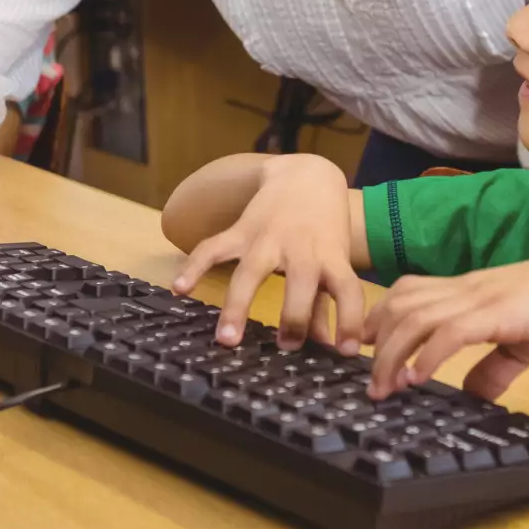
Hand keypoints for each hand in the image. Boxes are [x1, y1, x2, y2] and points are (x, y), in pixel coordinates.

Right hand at [171, 156, 363, 354]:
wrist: (306, 176)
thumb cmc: (324, 231)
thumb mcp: (333, 262)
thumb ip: (325, 304)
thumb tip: (325, 347)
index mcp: (330, 258)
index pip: (347, 290)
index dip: (349, 320)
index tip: (346, 351)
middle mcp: (301, 248)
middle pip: (299, 281)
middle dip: (293, 316)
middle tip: (285, 347)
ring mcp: (268, 238)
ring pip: (251, 271)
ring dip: (238, 305)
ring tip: (226, 339)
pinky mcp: (241, 230)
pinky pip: (214, 247)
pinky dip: (194, 266)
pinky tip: (179, 289)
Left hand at [366, 245, 528, 400]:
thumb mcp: (522, 343)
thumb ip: (494, 368)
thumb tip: (472, 396)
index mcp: (468, 292)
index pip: (407, 294)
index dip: (378, 322)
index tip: (360, 354)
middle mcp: (466, 289)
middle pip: (398, 304)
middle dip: (373, 343)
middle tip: (365, 382)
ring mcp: (481, 298)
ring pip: (415, 316)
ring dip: (391, 353)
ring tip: (383, 388)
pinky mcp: (500, 312)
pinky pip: (452, 330)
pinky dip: (428, 354)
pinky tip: (418, 378)